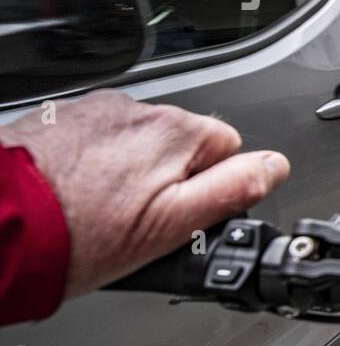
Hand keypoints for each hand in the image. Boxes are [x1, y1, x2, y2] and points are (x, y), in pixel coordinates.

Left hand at [3, 90, 288, 298]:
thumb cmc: (81, 236)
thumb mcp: (175, 225)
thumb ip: (235, 189)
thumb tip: (275, 166)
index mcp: (176, 131)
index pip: (228, 148)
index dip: (211, 186)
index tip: (181, 212)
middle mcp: (136, 109)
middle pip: (181, 144)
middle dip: (168, 177)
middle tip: (137, 219)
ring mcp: (92, 111)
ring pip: (136, 143)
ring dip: (129, 170)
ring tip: (100, 211)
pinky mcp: (57, 120)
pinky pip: (95, 141)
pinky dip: (92, 165)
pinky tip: (75, 196)